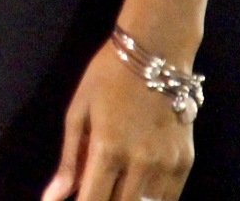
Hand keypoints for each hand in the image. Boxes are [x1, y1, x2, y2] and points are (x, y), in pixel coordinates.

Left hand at [42, 44, 193, 200]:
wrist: (156, 53)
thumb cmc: (107, 77)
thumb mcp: (79, 111)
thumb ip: (69, 160)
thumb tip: (53, 197)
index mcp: (108, 149)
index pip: (93, 200)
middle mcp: (140, 163)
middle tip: (95, 190)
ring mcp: (167, 165)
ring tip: (113, 188)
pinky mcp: (186, 163)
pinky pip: (168, 198)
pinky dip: (151, 200)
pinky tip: (136, 190)